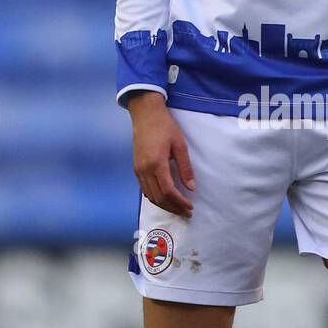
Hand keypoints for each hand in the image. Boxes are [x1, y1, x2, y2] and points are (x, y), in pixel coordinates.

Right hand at [128, 92, 194, 216]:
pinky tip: (165, 199)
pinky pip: (145, 189)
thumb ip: (185, 168)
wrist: (145, 114)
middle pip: (158, 198)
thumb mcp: (180, 145)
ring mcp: (138, 170)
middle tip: (186, 212)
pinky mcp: (136, 168)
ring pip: (150, 196)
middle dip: (173, 208)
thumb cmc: (165, 126)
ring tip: (177, 209)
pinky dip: (155, 198)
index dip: (180, 202)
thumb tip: (191, 187)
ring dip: (164, 205)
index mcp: (156, 164)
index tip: (190, 207)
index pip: (168, 191)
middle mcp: (144, 170)